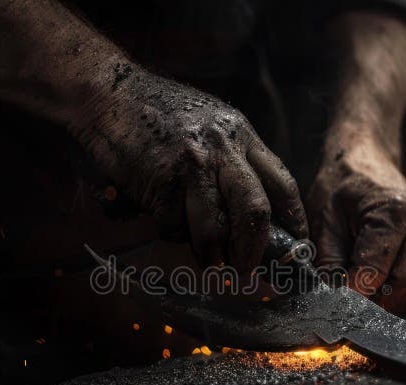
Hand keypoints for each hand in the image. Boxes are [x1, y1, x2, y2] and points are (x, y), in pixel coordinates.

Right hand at [71, 63, 307, 272]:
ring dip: (212, 254)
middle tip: (249, 271)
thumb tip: (250, 218)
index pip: (282, 183)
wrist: (108, 93)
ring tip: (211, 267)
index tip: (297, 246)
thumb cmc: (159, 115)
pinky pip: (172, 223)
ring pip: (214, 226)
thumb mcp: (210, 127)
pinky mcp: (161, 180)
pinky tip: (162, 216)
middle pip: (255, 210)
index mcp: (241, 135)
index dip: (294, 220)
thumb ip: (232, 163)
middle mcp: (223, 148)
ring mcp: (192, 164)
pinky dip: (170, 230)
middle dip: (254, 249)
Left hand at [307, 141, 405, 312]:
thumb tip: (333, 297)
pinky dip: (398, 290)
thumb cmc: (340, 181)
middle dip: (383, 302)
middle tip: (353, 306)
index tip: (336, 302)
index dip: (356, 291)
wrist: (364, 155)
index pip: (380, 268)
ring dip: (393, 299)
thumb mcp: (322, 216)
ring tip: (362, 296)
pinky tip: (374, 287)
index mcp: (394, 211)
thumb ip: (329, 258)